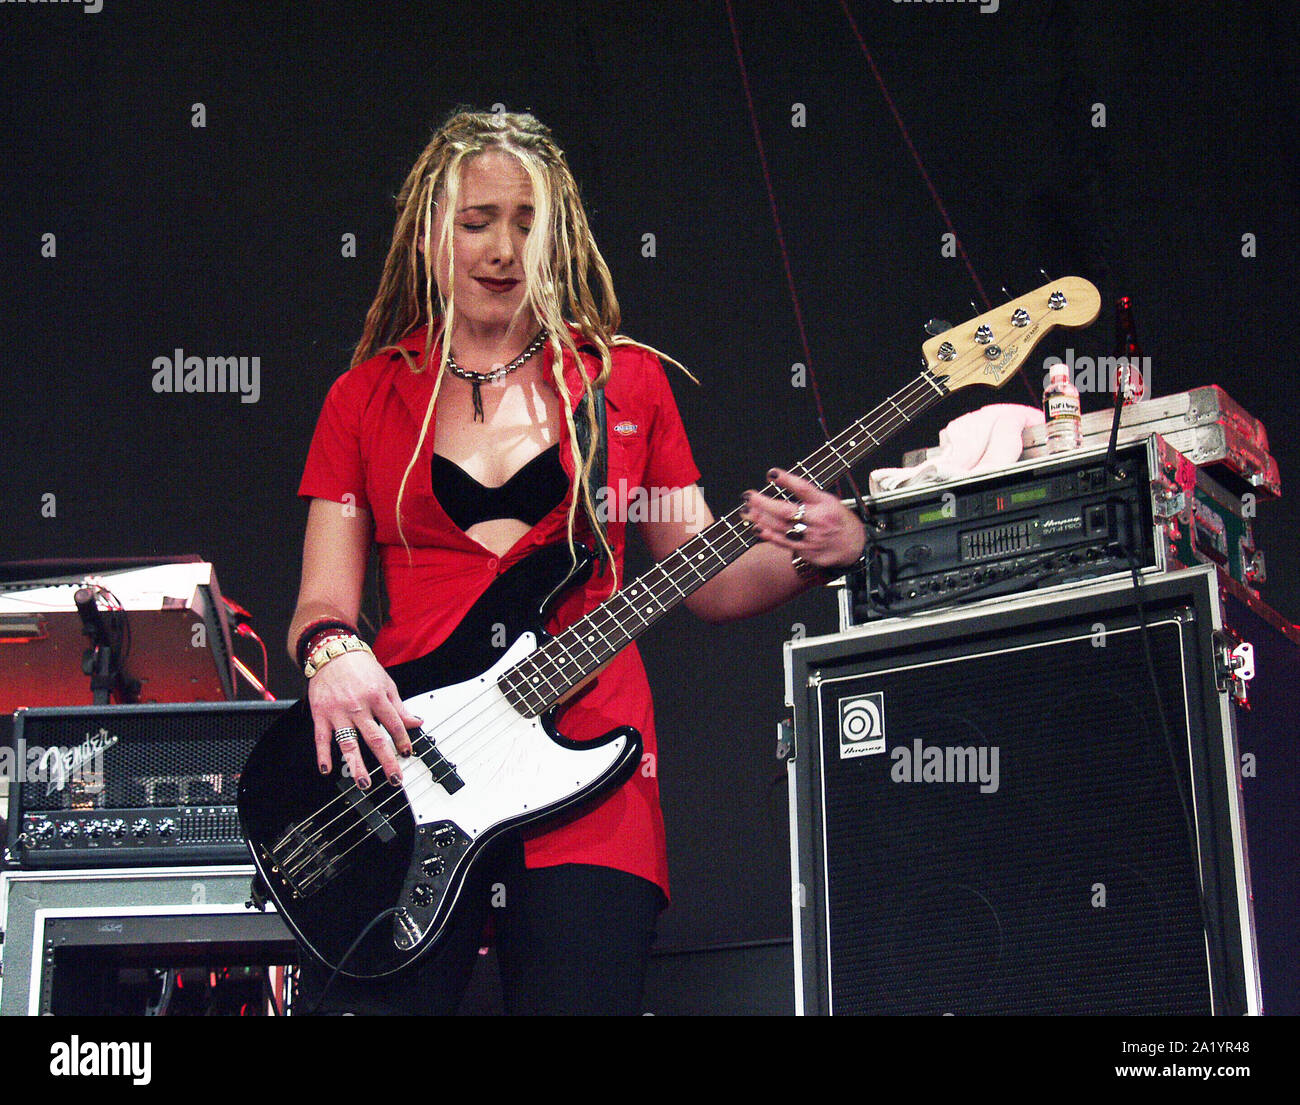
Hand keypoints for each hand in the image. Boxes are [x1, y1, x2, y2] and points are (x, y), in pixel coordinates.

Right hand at [308, 650, 422, 788]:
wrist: (333, 653)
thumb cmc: (360, 667)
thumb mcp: (386, 683)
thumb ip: (399, 706)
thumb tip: (416, 722)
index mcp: (377, 697)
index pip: (394, 724)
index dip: (402, 740)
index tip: (407, 753)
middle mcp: (358, 706)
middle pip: (374, 738)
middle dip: (386, 761)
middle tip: (394, 778)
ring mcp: (338, 712)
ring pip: (348, 742)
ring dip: (356, 765)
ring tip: (363, 783)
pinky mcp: (321, 714)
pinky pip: (321, 738)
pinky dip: (322, 754)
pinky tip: (326, 769)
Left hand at [740, 468, 866, 570]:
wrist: (853, 546)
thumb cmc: (836, 519)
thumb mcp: (827, 500)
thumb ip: (806, 494)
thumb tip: (778, 481)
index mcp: (825, 504)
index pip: (804, 489)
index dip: (787, 480)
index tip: (772, 473)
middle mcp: (818, 521)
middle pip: (787, 511)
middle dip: (764, 503)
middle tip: (749, 496)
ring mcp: (811, 538)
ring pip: (781, 528)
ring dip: (761, 519)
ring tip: (746, 510)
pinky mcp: (806, 551)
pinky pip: (783, 543)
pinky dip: (768, 535)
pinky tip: (756, 527)